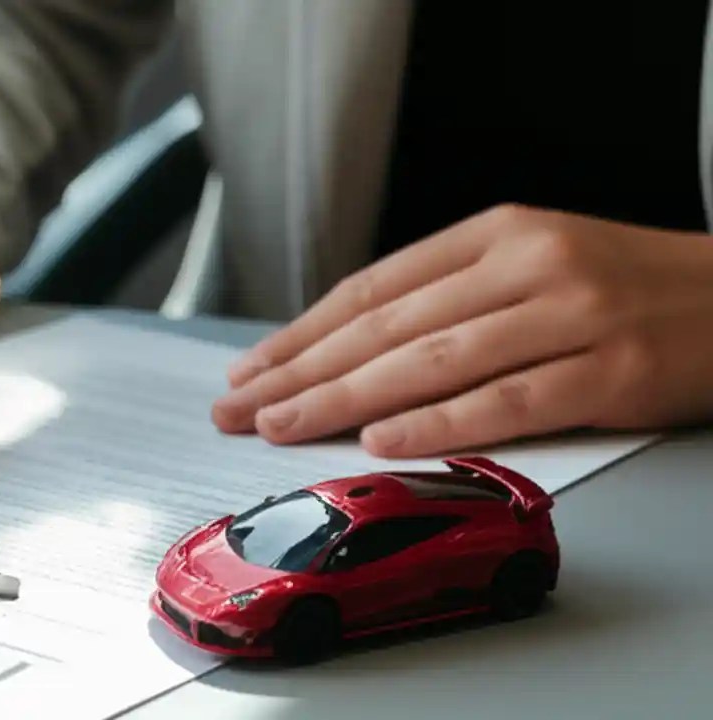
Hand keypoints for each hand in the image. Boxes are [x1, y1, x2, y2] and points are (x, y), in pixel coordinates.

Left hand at [212, 204, 712, 456]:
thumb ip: (449, 298)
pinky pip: (506, 401)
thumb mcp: (532, 264)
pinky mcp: (612, 372)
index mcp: (497, 234)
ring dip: (343, 399)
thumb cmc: (626, 289)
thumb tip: (351, 349)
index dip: (302, 333)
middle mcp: (525, 265)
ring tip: (282, 426)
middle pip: (385, 325)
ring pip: (430, 362)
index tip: (251, 368)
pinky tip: (382, 443)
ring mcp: (570, 316)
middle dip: (300, 372)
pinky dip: (438, 424)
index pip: (373, 288)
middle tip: (239, 407)